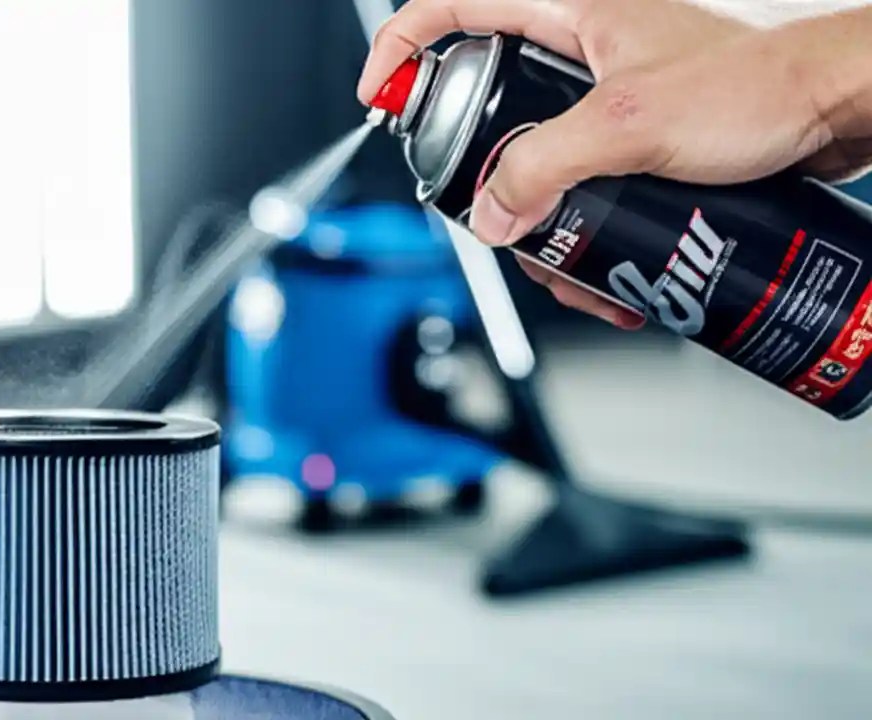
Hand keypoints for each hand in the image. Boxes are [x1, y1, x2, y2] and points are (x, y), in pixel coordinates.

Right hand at [357, 0, 871, 327]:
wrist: (836, 113)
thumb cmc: (760, 85)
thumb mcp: (631, 123)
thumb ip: (544, 163)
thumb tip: (488, 210)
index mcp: (567, 12)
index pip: (452, 8)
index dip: (401, 49)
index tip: (377, 96)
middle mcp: (579, 51)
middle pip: (484, 107)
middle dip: (481, 181)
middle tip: (492, 219)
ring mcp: (603, 99)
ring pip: (531, 165)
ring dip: (539, 229)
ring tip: (571, 270)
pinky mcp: (631, 140)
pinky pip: (577, 190)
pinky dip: (579, 236)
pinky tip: (605, 274)